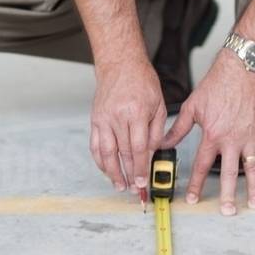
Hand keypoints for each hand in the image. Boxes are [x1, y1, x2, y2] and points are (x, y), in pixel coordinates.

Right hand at [90, 56, 165, 193]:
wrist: (120, 64)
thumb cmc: (141, 81)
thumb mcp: (159, 104)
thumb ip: (157, 130)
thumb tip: (153, 153)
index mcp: (136, 112)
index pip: (139, 148)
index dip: (141, 168)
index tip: (143, 182)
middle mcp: (117, 117)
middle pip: (123, 154)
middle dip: (129, 175)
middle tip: (135, 190)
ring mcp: (103, 119)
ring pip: (106, 153)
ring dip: (113, 173)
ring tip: (120, 186)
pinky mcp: (95, 120)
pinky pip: (95, 145)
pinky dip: (100, 160)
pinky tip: (107, 170)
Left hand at [162, 50, 254, 214]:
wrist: (241, 70)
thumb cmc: (215, 86)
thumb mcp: (192, 107)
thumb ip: (178, 129)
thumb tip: (161, 143)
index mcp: (212, 135)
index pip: (202, 165)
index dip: (196, 184)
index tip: (193, 199)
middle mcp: (232, 140)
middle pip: (230, 173)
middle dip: (228, 195)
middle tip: (227, 212)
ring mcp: (250, 136)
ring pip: (253, 167)